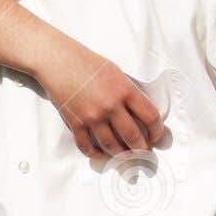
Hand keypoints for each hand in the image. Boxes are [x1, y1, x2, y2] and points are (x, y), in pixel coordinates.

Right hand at [32, 37, 163, 158]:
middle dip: (141, 149)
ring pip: (112, 146)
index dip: (157, 132)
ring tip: (124, 154)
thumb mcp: (115, 72)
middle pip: (133, 137)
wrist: (58, 60)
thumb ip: (128, 92)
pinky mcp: (76, 123)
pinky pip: (87, 146)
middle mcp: (111, 105)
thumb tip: (139, 113)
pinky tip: (100, 152)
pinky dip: (95, 153)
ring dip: (121, 154)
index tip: (156, 137)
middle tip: (142, 151)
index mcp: (125, 90)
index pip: (150, 117)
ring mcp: (92, 116)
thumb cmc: (87, 62)